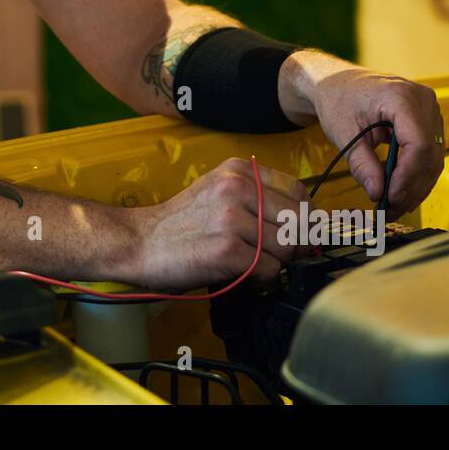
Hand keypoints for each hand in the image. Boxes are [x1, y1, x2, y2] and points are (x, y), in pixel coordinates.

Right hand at [124, 157, 311, 291]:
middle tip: (277, 257)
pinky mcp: (226, 250)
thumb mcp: (219, 192)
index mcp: (239, 169)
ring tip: (254, 266)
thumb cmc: (182, 223)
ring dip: (277, 265)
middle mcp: (237, 186)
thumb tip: (309, 227)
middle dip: (296, 245)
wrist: (139, 242)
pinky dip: (264, 280)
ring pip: (289, 248)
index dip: (304, 218)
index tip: (297, 234)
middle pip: (299, 220)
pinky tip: (245, 277)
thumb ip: (259, 199)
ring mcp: (231, 217)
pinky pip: (271, 269)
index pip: (298, 191)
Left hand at [282, 52, 444, 214]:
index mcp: (401, 97)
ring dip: (416, 185)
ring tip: (394, 206)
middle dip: (412, 187)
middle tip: (391, 210)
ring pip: (434, 157)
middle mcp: (423, 100)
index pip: (417, 143)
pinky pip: (430, 152)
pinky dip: (416, 174)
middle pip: (429, 154)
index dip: (407, 175)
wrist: (339, 82)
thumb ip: (362, 164)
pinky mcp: (428, 120)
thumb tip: (378, 194)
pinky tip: (400, 191)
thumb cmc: (338, 99)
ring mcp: (429, 109)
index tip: (391, 197)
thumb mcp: (343, 132)